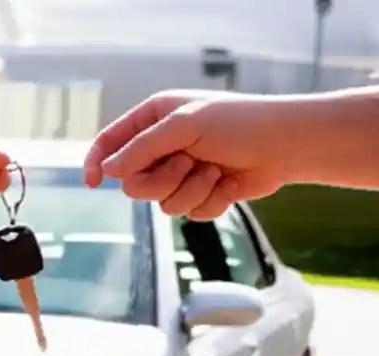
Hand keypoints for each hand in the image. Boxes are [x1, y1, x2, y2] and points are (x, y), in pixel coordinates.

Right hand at [83, 91, 294, 219]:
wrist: (286, 146)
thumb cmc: (239, 123)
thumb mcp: (185, 126)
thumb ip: (143, 148)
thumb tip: (109, 171)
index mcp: (154, 119)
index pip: (111, 142)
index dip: (97, 161)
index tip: (92, 182)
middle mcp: (163, 147)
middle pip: (134, 183)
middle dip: (162, 180)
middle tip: (188, 164)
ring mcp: (181, 173)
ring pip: (162, 203)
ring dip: (192, 191)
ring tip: (216, 172)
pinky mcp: (201, 194)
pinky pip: (189, 213)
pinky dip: (211, 201)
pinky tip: (230, 183)